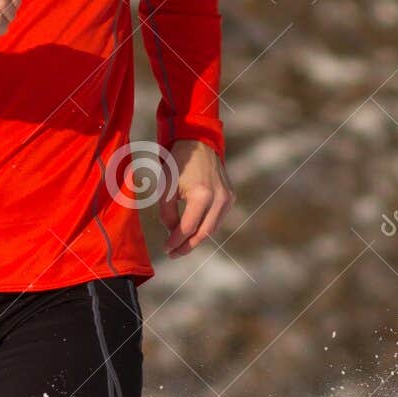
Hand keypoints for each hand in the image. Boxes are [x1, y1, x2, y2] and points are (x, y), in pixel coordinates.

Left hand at [160, 139, 235, 258]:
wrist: (198, 143)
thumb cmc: (178, 164)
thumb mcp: (166, 188)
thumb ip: (168, 214)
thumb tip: (173, 233)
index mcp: (202, 195)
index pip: (188, 228)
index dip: (175, 242)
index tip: (166, 249)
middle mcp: (219, 198)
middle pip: (203, 233)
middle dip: (187, 246)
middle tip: (173, 253)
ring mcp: (228, 198)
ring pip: (212, 228)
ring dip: (196, 239)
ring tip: (181, 245)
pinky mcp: (231, 196)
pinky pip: (217, 218)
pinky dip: (205, 227)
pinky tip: (192, 231)